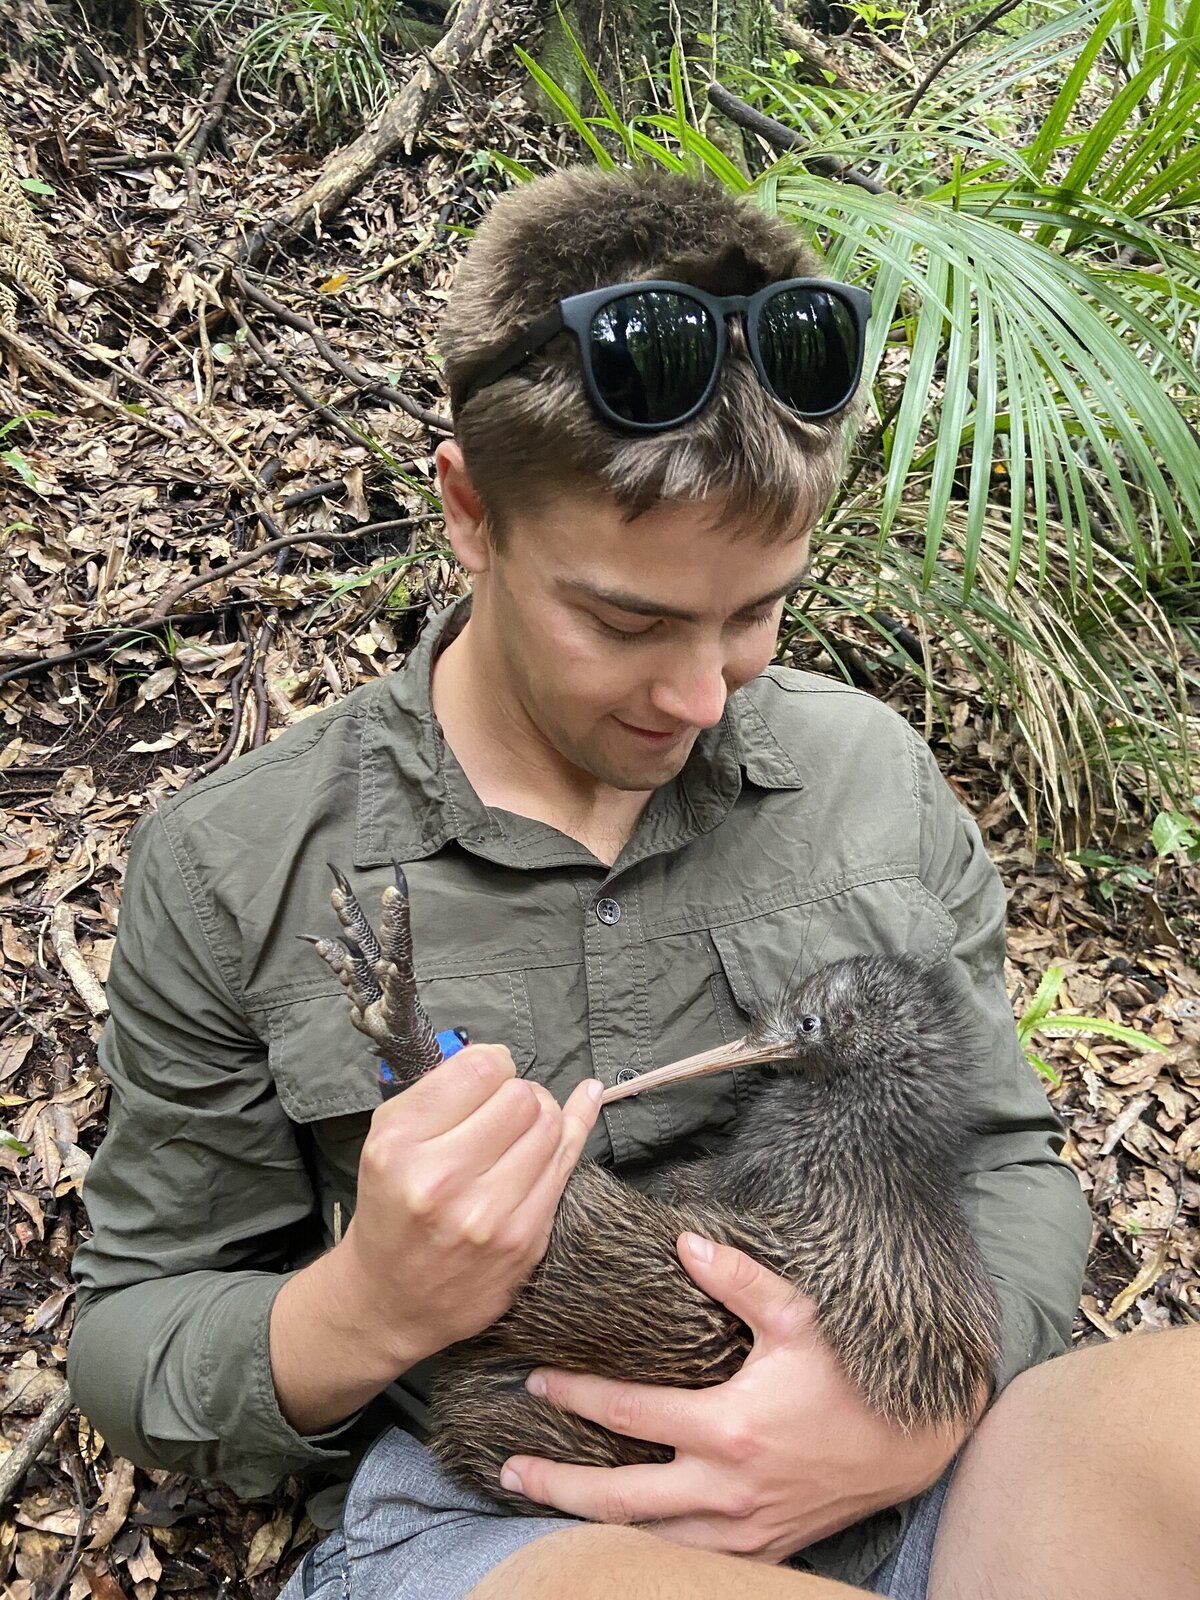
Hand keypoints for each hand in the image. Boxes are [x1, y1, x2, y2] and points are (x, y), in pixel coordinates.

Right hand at [334, 1044, 602, 1370]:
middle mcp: (440, 1179)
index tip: (487, 1077)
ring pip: (550, 1125)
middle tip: (502, 1110)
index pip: (480, 1069)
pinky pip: (567, 1163)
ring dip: (542, 1115)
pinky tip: (588, 1096)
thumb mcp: (386, 1139)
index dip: (492, 1064)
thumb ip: (437, 1092)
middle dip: (517, 1092)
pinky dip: (577, 1124)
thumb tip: (500, 1058)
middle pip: (521, 1097)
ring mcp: (487, 1214)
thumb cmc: (392, 1208)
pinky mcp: (524, 1239)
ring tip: (520, 1128)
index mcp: (399, 1144)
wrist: (392, 1299)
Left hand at [501, 1234, 981, 1563]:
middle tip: (509, 1466)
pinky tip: (607, 1534)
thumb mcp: (800, 1318)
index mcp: (728, 1429)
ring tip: (537, 1504)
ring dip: (586, 1524)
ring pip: (643, 1541)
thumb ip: (741, 1279)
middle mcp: (725, 1491)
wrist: (910, 1446)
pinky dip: (637, 1547)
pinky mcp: (756, 1553)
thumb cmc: (850, 1376)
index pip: (629, 1414)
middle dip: (556, 1482)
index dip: (577, 1395)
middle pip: (617, 1498)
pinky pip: (681, 1559)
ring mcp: (739, 1532)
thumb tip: (685, 1244)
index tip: (537, 1380)